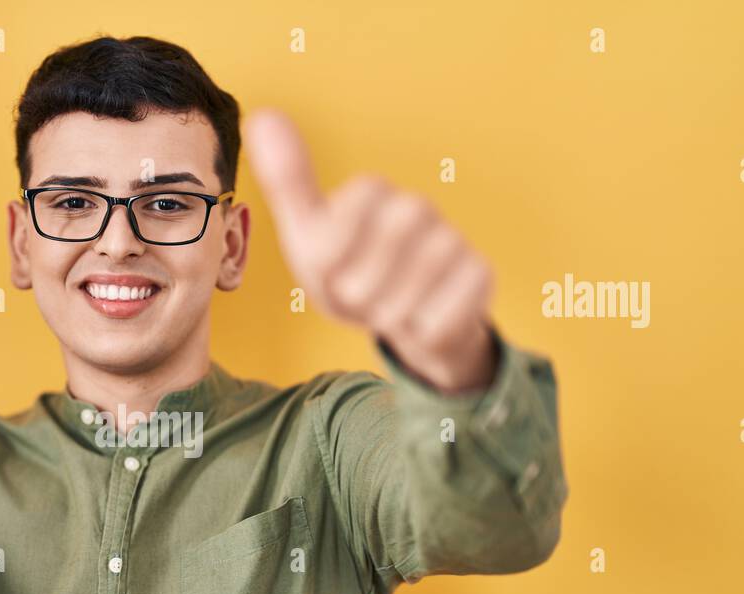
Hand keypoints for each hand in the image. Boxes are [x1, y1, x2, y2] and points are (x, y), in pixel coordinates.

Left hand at [244, 108, 496, 392]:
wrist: (413, 318)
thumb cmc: (351, 275)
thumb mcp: (309, 236)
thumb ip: (287, 182)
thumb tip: (263, 114)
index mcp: (372, 194)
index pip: (333, 238)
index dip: (330, 267)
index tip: (334, 270)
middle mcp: (417, 207)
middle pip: (365, 276)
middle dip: (356, 298)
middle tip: (361, 294)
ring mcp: (453, 239)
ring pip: (402, 301)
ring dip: (387, 316)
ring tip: (390, 306)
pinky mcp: (480, 274)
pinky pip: (436, 320)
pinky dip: (420, 330)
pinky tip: (423, 317)